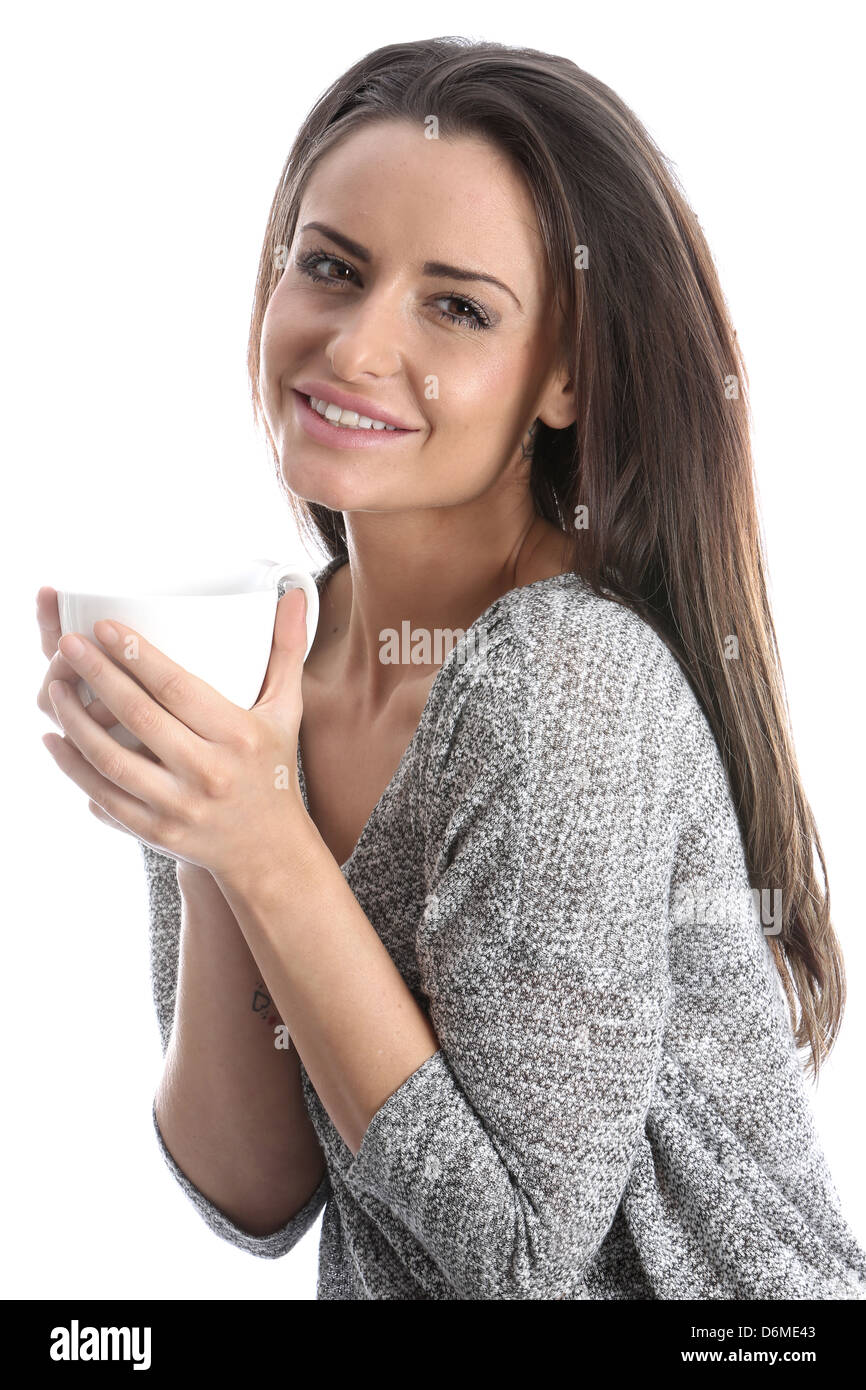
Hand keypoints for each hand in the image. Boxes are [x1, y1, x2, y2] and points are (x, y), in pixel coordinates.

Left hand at [40, 587, 311, 887]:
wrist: (270, 853)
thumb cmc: (273, 770)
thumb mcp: (287, 711)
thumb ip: (286, 650)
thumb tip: (295, 594)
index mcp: (238, 736)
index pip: (177, 689)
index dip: (138, 655)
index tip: (105, 626)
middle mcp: (209, 772)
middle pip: (139, 718)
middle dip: (97, 675)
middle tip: (68, 644)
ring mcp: (179, 806)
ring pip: (112, 759)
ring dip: (76, 720)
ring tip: (56, 687)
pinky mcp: (156, 832)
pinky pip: (104, 796)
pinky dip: (74, 768)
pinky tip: (54, 739)